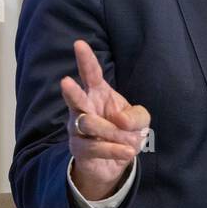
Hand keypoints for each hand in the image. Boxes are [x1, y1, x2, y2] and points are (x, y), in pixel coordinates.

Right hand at [61, 39, 149, 199]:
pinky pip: (95, 147)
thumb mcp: (140, 121)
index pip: (91, 73)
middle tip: (66, 82)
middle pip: (75, 98)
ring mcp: (78, 128)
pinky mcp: (79, 149)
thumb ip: (136, 116)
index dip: (86, 59)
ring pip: (88, 123)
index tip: (79, 44)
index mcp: (98, 93)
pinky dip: (115, 150)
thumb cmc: (124, 132)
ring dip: (112, 132)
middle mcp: (83, 108)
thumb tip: (119, 120)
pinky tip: (127, 152)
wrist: (114, 163)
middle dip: (71, 91)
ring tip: (129, 141)